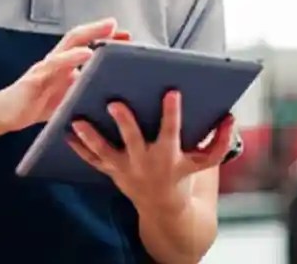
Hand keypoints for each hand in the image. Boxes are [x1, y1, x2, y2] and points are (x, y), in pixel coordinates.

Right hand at [0, 18, 128, 132]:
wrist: (4, 115)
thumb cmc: (35, 105)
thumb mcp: (66, 97)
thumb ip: (82, 89)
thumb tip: (110, 92)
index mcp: (63, 64)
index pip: (86, 44)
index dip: (105, 38)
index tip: (126, 37)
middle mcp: (56, 60)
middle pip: (79, 37)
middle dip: (100, 29)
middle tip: (119, 26)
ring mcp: (46, 66)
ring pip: (70, 43)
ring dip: (91, 34)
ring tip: (109, 30)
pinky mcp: (36, 77)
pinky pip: (56, 64)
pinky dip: (72, 57)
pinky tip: (86, 54)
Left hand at [68, 91, 235, 210]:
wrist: (163, 205)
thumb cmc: (184, 174)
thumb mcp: (206, 162)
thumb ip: (220, 140)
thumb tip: (230, 116)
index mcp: (170, 156)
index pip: (172, 131)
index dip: (172, 112)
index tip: (172, 91)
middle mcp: (146, 162)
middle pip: (134, 141)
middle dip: (124, 122)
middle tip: (114, 102)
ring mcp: (126, 168)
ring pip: (106, 152)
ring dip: (91, 136)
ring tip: (78, 119)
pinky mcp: (111, 171)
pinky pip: (92, 160)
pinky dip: (78, 148)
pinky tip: (65, 132)